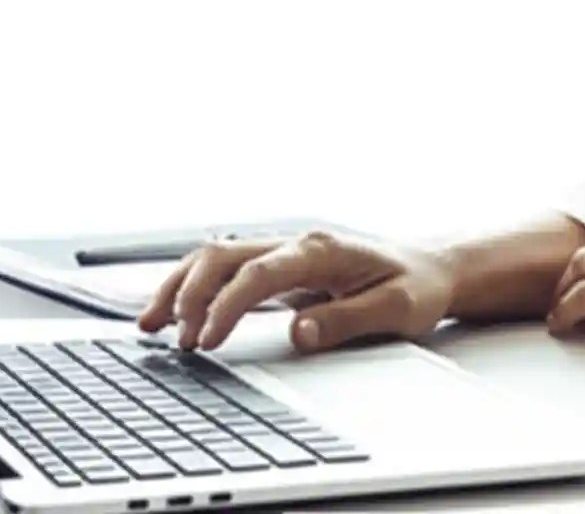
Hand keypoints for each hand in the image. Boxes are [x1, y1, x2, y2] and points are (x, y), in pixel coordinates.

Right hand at [137, 232, 454, 352]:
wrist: (433, 267)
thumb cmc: (418, 286)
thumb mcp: (396, 309)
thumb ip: (347, 321)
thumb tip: (298, 333)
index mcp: (322, 250)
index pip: (258, 275)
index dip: (226, 307)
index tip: (208, 341)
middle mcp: (298, 243)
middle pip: (223, 256)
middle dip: (189, 294)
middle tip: (176, 339)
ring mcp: (287, 251)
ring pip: (216, 256)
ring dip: (181, 287)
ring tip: (151, 325)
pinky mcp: (282, 266)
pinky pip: (227, 269)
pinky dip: (195, 287)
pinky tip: (174, 312)